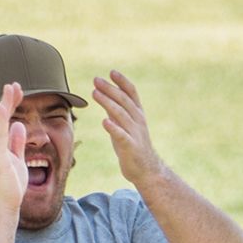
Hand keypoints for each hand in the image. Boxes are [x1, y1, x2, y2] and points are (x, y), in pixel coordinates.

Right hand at [0, 82, 28, 213]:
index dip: (9, 104)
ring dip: (3, 106)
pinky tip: (3, 110)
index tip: (17, 90)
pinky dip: (0, 122)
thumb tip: (19, 126)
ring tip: (9, 91)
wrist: (4, 204)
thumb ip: (16, 143)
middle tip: (14, 84)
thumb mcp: (17, 159)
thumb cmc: (10, 184)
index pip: (3, 120)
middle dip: (7, 100)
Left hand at [92, 69, 166, 188]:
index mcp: (137, 114)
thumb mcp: (125, 126)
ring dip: (108, 103)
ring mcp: (135, 133)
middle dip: (110, 89)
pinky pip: (121, 136)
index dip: (122, 82)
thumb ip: (117, 111)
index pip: (132, 94)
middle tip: (96, 80)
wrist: (147, 170)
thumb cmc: (133, 146)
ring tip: (95, 93)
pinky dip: (114, 128)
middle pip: (124, 101)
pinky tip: (104, 122)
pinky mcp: (131, 147)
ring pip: (121, 115)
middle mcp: (138, 121)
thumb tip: (104, 96)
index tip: (112, 72)